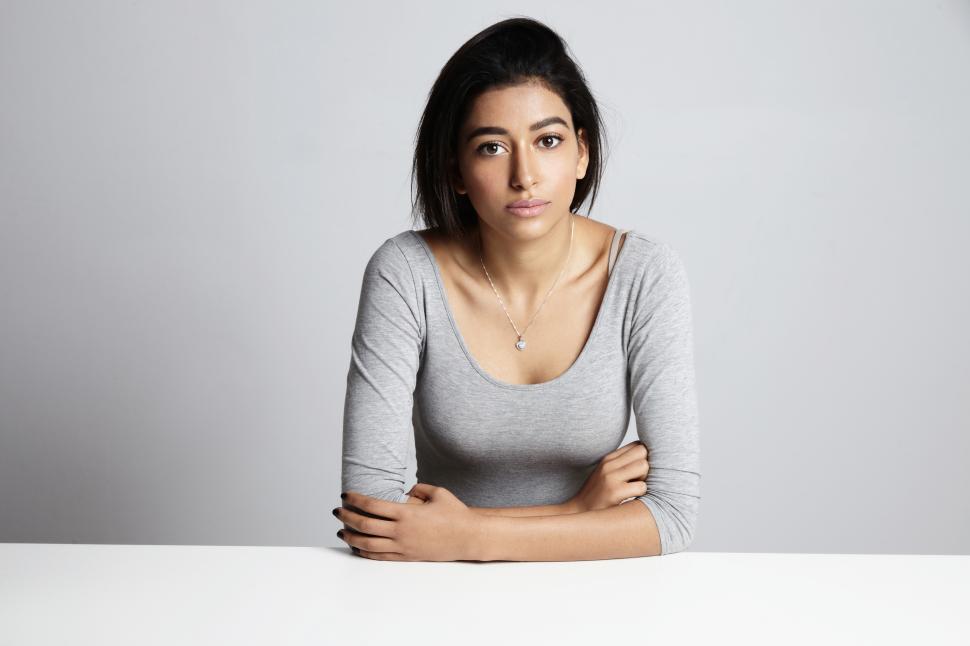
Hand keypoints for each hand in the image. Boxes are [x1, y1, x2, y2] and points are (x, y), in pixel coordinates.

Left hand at [335, 484, 481, 560]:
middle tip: (337, 511)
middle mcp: (401, 531)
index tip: (345, 495)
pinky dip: (365, 552)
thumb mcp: (437, 492)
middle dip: (347, 517)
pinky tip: (357, 547)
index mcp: (406, 513)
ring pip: (368, 544)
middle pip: (364, 525)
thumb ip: (418, 489)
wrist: (468, 537)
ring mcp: (403, 546)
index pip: (372, 506)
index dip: (355, 500)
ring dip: (351, 537)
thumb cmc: (455, 513)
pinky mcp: (407, 557)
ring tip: (341, 531)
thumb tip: (406, 491)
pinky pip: (380, 556)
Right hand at [566, 440, 649, 512]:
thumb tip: (648, 457)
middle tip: (638, 480)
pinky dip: (641, 494)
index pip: (636, 445)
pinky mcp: (614, 492)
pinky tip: (632, 498)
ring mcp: (610, 477)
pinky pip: (641, 487)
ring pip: (643, 466)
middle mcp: (608, 465)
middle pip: (642, 451)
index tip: (639, 470)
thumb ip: (622, 464)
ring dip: (644, 479)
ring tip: (634, 488)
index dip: (643, 457)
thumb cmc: (598, 495)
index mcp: (608, 459)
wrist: (579, 513)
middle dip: (646, 465)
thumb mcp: (606, 474)